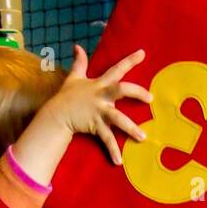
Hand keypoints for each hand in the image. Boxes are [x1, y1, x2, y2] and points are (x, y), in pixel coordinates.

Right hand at [45, 45, 152, 164]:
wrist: (56, 114)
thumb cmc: (67, 96)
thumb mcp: (74, 77)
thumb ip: (79, 62)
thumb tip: (77, 46)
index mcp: (99, 84)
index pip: (117, 69)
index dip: (129, 60)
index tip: (143, 53)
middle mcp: (101, 96)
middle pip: (121, 90)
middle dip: (137, 93)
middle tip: (150, 98)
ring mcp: (98, 111)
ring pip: (118, 119)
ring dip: (131, 128)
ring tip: (143, 137)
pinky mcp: (95, 126)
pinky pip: (106, 139)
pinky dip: (112, 150)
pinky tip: (119, 161)